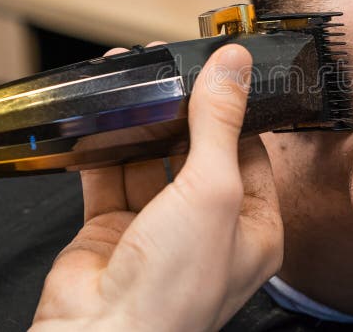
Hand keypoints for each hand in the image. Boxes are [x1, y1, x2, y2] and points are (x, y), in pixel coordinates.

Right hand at [31, 44, 282, 331]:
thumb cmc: (175, 286)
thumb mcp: (213, 190)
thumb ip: (220, 123)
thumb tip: (234, 66)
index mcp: (251, 227)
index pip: (250, 154)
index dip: (234, 112)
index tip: (221, 72)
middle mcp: (207, 229)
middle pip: (197, 153)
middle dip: (182, 111)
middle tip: (169, 69)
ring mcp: (157, 229)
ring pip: (150, 161)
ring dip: (140, 124)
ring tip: (132, 80)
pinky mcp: (112, 230)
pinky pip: (110, 178)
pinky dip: (104, 147)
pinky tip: (101, 116)